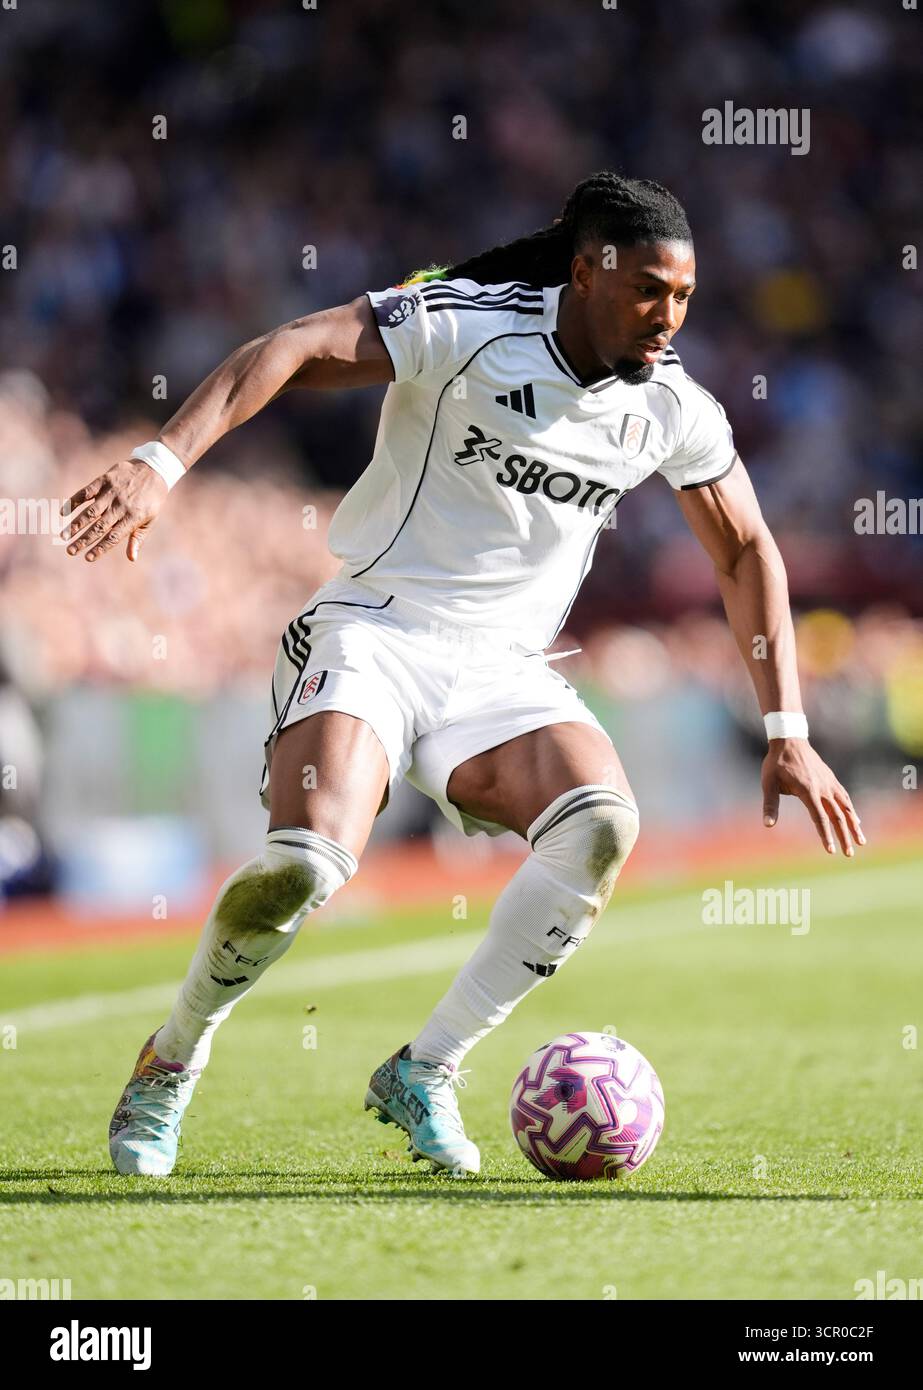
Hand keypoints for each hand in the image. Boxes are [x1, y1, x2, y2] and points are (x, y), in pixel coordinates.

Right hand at [63, 460, 168, 562]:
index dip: (100, 548)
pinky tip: (63, 512)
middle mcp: (121, 506)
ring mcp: (111, 492)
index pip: (113, 537)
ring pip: (90, 511)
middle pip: (99, 527)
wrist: (154, 468)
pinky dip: (74, 501)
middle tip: (70, 551)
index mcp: (133, 518)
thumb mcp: (150, 520)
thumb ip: (138, 538)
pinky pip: (86, 492)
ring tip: (64, 536)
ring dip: (76, 524)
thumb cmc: (152, 499)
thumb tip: (132, 558)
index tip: (88, 558)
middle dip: (83, 540)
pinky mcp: (104, 480)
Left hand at [762, 739, 864, 855]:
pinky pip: (845, 797)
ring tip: (861, 841)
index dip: (826, 835)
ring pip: (846, 807)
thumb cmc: (776, 763)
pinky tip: (855, 820)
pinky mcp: (831, 779)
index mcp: (808, 791)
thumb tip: (767, 825)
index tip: (831, 850)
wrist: (789, 740)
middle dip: (844, 837)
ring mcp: (829, 783)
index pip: (820, 818)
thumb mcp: (768, 783)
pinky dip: (852, 810)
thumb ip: (770, 805)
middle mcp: (823, 788)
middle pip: (837, 816)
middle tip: (849, 854)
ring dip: (854, 825)